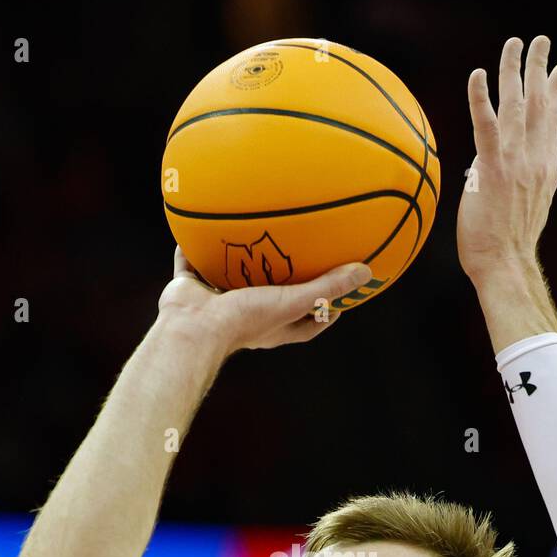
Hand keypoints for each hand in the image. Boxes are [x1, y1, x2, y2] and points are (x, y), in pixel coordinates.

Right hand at [157, 245, 371, 353]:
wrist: (194, 328)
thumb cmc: (246, 320)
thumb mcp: (293, 301)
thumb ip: (327, 287)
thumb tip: (366, 272)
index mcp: (273, 328)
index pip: (308, 325)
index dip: (325, 313)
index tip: (341, 298)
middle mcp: (248, 318)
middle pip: (271, 301)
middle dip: (283, 284)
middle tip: (298, 261)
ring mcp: (217, 305)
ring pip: (230, 282)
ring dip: (238, 265)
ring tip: (251, 238)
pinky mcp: (190, 292)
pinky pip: (191, 265)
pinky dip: (192, 250)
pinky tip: (197, 228)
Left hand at [458, 35, 556, 284]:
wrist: (506, 265)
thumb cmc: (508, 247)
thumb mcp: (526, 208)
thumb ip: (518, 181)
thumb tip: (496, 169)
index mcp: (546, 168)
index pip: (553, 121)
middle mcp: (536, 159)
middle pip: (540, 104)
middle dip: (541, 69)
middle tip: (542, 41)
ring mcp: (515, 162)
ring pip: (516, 106)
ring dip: (515, 70)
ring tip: (515, 43)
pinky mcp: (491, 169)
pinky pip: (485, 126)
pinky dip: (480, 98)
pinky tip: (477, 74)